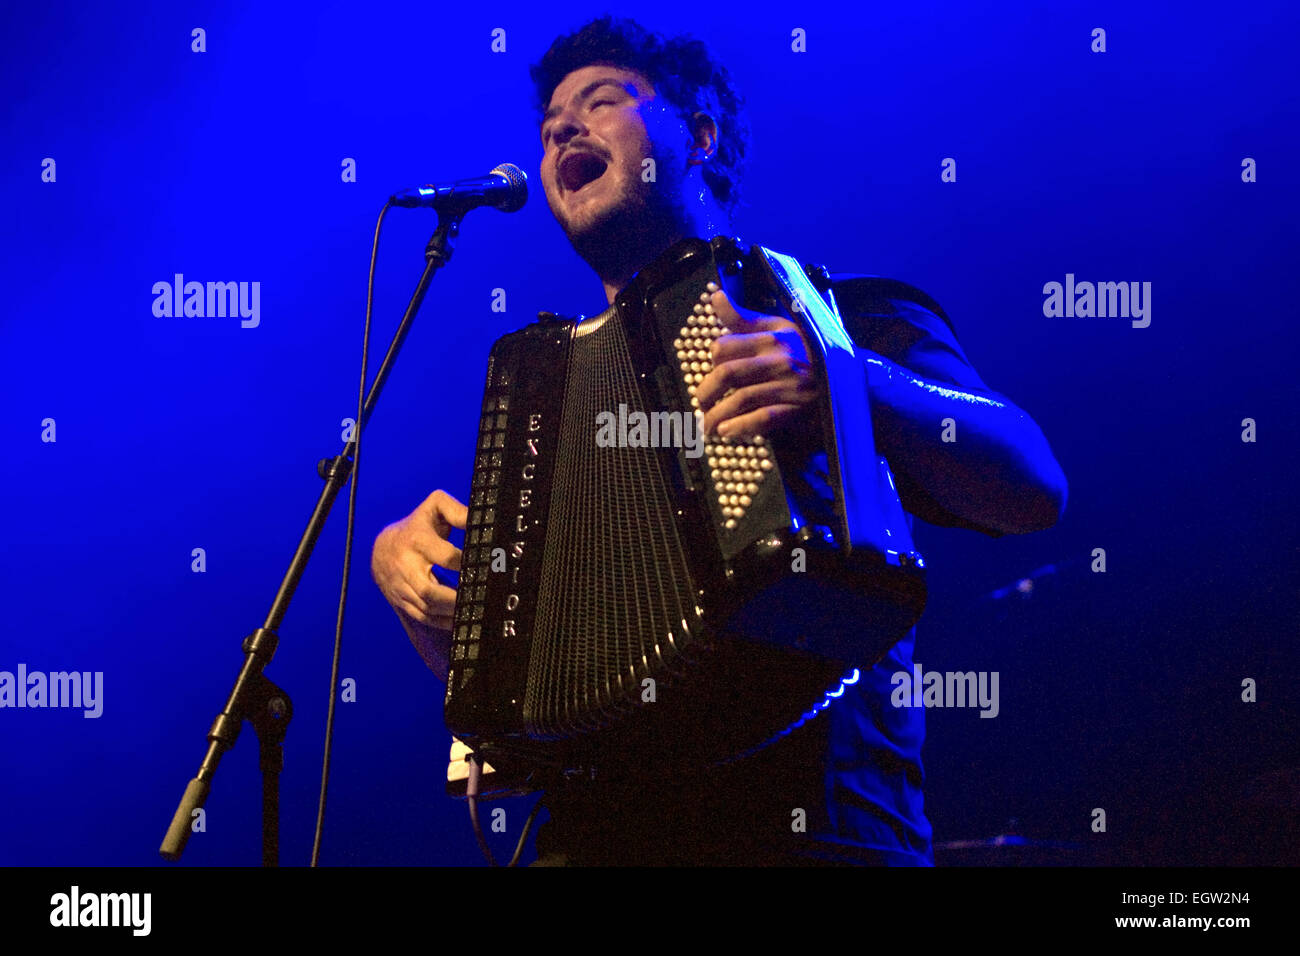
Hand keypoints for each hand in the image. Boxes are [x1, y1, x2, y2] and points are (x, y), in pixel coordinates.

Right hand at [370, 489, 465, 631]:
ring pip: (426, 607)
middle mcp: (406, 565)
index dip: (464, 564)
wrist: (382, 547)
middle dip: (455, 599)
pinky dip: (441, 622)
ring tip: (472, 610)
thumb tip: (477, 520)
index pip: (445, 556)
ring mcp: (401, 585)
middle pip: (429, 591)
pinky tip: (458, 620)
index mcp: (417, 540)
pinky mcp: (400, 600)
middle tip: (477, 598)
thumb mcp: (434, 508)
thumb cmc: (418, 525)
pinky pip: (421, 616)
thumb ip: (457, 511)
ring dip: (450, 613)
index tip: (484, 568)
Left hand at [694, 289, 820, 439]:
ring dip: (717, 416)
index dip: (711, 361)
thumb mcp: (779, 328)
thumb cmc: (806, 351)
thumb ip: (744, 318)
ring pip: (741, 399)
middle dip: (706, 392)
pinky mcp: (796, 409)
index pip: (725, 347)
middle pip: (727, 374)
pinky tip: (727, 431)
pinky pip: (762, 418)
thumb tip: (717, 297)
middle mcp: (778, 359)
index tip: (710, 371)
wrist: (847, 378)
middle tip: (701, 402)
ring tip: (708, 425)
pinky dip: (741, 427)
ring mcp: (788, 385)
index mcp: (772, 337)